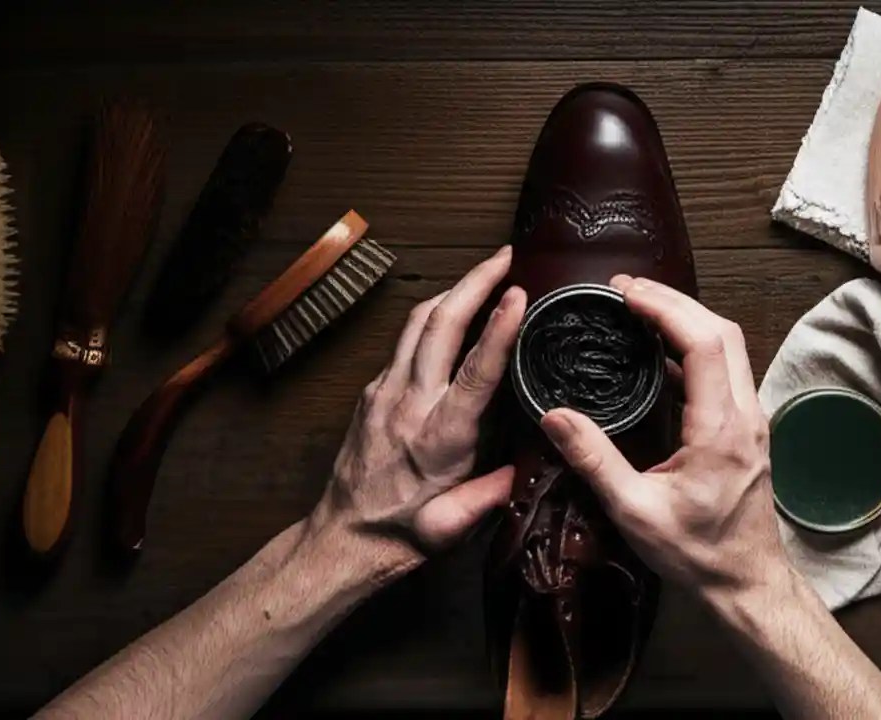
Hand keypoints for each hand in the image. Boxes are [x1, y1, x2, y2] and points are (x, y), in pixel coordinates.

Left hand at [311, 246, 526, 569]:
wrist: (342, 538)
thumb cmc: (402, 534)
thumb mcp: (455, 526)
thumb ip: (494, 493)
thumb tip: (538, 462)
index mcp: (440, 436)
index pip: (475, 371)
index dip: (499, 328)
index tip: (520, 292)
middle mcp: (410, 404)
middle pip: (441, 325)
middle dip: (474, 282)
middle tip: (506, 256)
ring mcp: (385, 392)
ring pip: (417, 323)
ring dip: (453, 290)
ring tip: (484, 270)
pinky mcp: (372, 392)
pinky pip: (403, 342)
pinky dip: (431, 317)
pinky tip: (451, 311)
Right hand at [539, 275, 784, 596]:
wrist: (746, 583)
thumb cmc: (697, 554)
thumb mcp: (634, 511)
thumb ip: (594, 460)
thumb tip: (554, 416)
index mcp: (721, 429)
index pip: (702, 342)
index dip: (665, 307)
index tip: (626, 292)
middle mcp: (745, 415)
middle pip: (721, 331)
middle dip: (674, 300)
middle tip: (626, 289)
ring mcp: (751, 420)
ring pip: (729, 346)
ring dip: (687, 319)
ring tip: (639, 307)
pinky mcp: (746, 428)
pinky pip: (725, 369)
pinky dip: (693, 346)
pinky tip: (658, 351)